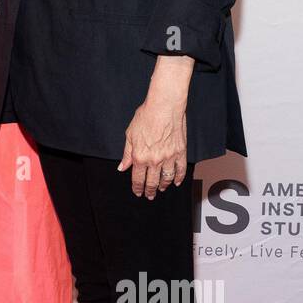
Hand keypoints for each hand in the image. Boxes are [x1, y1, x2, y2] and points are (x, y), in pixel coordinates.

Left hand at [117, 56, 191, 198]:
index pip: (137, 178)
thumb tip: (122, 167)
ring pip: (166, 178)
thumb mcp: (130, 135)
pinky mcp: (180, 152)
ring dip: (163, 186)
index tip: (137, 192)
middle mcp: (154, 160)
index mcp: (140, 156)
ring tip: (161, 189)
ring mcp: (169, 157)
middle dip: (150, 191)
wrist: (164, 107)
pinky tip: (175, 182)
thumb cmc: (146, 116)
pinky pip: (180, 170)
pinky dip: (178, 178)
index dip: (137, 188)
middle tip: (149, 195)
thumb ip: (127, 153)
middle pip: (152, 182)